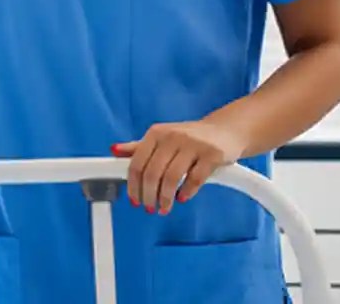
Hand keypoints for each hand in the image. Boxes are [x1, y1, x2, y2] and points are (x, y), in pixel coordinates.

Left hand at [111, 119, 247, 214]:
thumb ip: (139, 147)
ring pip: (172, 178)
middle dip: (148, 196)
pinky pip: (195, 179)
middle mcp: (172, 137)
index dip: (133, 185)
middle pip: (152, 173)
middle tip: (149, 208)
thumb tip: (114, 150)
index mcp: (156, 133)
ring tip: (164, 207)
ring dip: (165, 198)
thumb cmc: (189, 137)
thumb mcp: (161, 138)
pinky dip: (186, 192)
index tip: (134, 199)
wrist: (225, 131)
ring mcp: (193, 145)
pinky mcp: (212, 154)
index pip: (137, 163)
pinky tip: (182, 198)